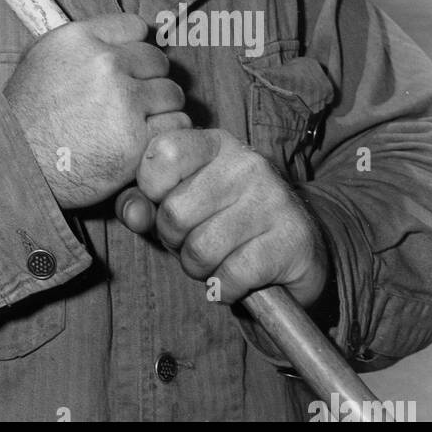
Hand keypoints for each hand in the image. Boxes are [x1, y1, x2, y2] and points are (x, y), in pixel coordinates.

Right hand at [3, 13, 190, 209]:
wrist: (16, 165)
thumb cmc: (25, 114)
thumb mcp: (40, 57)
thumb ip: (81, 41)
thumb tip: (122, 33)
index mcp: (80, 38)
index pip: (135, 26)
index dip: (135, 48)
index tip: (129, 68)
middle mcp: (104, 63)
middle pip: (158, 60)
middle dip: (150, 80)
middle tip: (133, 102)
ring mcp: (123, 100)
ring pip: (172, 93)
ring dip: (160, 109)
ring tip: (136, 124)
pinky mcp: (136, 138)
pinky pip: (175, 125)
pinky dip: (165, 135)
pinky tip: (143, 142)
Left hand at [133, 128, 329, 307]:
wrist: (299, 246)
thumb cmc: (226, 221)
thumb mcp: (182, 201)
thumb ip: (145, 202)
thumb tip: (131, 213)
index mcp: (215, 143)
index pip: (163, 153)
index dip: (152, 190)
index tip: (166, 203)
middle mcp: (247, 163)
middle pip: (175, 212)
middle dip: (174, 240)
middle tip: (193, 241)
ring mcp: (273, 199)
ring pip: (201, 249)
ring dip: (198, 269)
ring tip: (215, 260)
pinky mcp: (291, 239)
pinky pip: (231, 276)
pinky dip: (225, 288)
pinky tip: (236, 278)